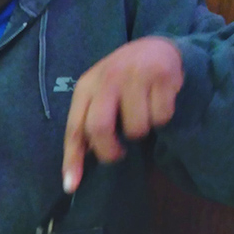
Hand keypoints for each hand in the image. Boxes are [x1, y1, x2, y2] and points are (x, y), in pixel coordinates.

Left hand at [62, 37, 183, 191]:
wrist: (156, 48)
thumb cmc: (123, 81)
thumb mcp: (100, 95)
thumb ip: (89, 123)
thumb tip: (78, 169)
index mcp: (87, 86)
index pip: (75, 127)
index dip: (72, 159)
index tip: (71, 186)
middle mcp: (107, 78)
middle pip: (99, 128)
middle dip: (110, 150)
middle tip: (119, 153)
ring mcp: (134, 76)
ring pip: (136, 128)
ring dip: (142, 130)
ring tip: (142, 113)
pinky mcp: (161, 76)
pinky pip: (161, 117)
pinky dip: (162, 118)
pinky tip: (158, 102)